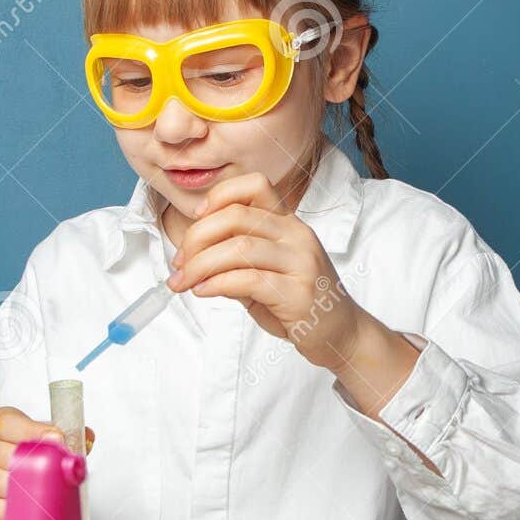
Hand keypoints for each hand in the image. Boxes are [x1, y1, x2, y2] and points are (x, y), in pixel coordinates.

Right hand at [0, 406, 94, 519]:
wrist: (2, 492)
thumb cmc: (23, 460)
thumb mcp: (41, 442)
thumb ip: (62, 437)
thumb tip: (86, 437)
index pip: (6, 423)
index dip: (32, 431)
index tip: (57, 439)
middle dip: (30, 462)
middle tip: (54, 470)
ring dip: (20, 488)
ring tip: (43, 491)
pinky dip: (5, 511)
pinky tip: (22, 510)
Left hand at [165, 169, 361, 373]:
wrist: (341, 334)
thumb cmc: (299, 302)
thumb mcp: (266, 273)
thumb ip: (235, 260)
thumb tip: (192, 257)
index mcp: (289, 223)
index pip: (255, 185)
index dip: (220, 195)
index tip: (196, 219)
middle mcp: (297, 235)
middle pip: (237, 216)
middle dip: (197, 238)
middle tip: (179, 264)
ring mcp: (302, 263)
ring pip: (239, 248)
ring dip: (200, 265)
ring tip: (183, 282)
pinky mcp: (299, 293)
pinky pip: (249, 280)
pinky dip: (217, 284)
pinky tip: (203, 291)